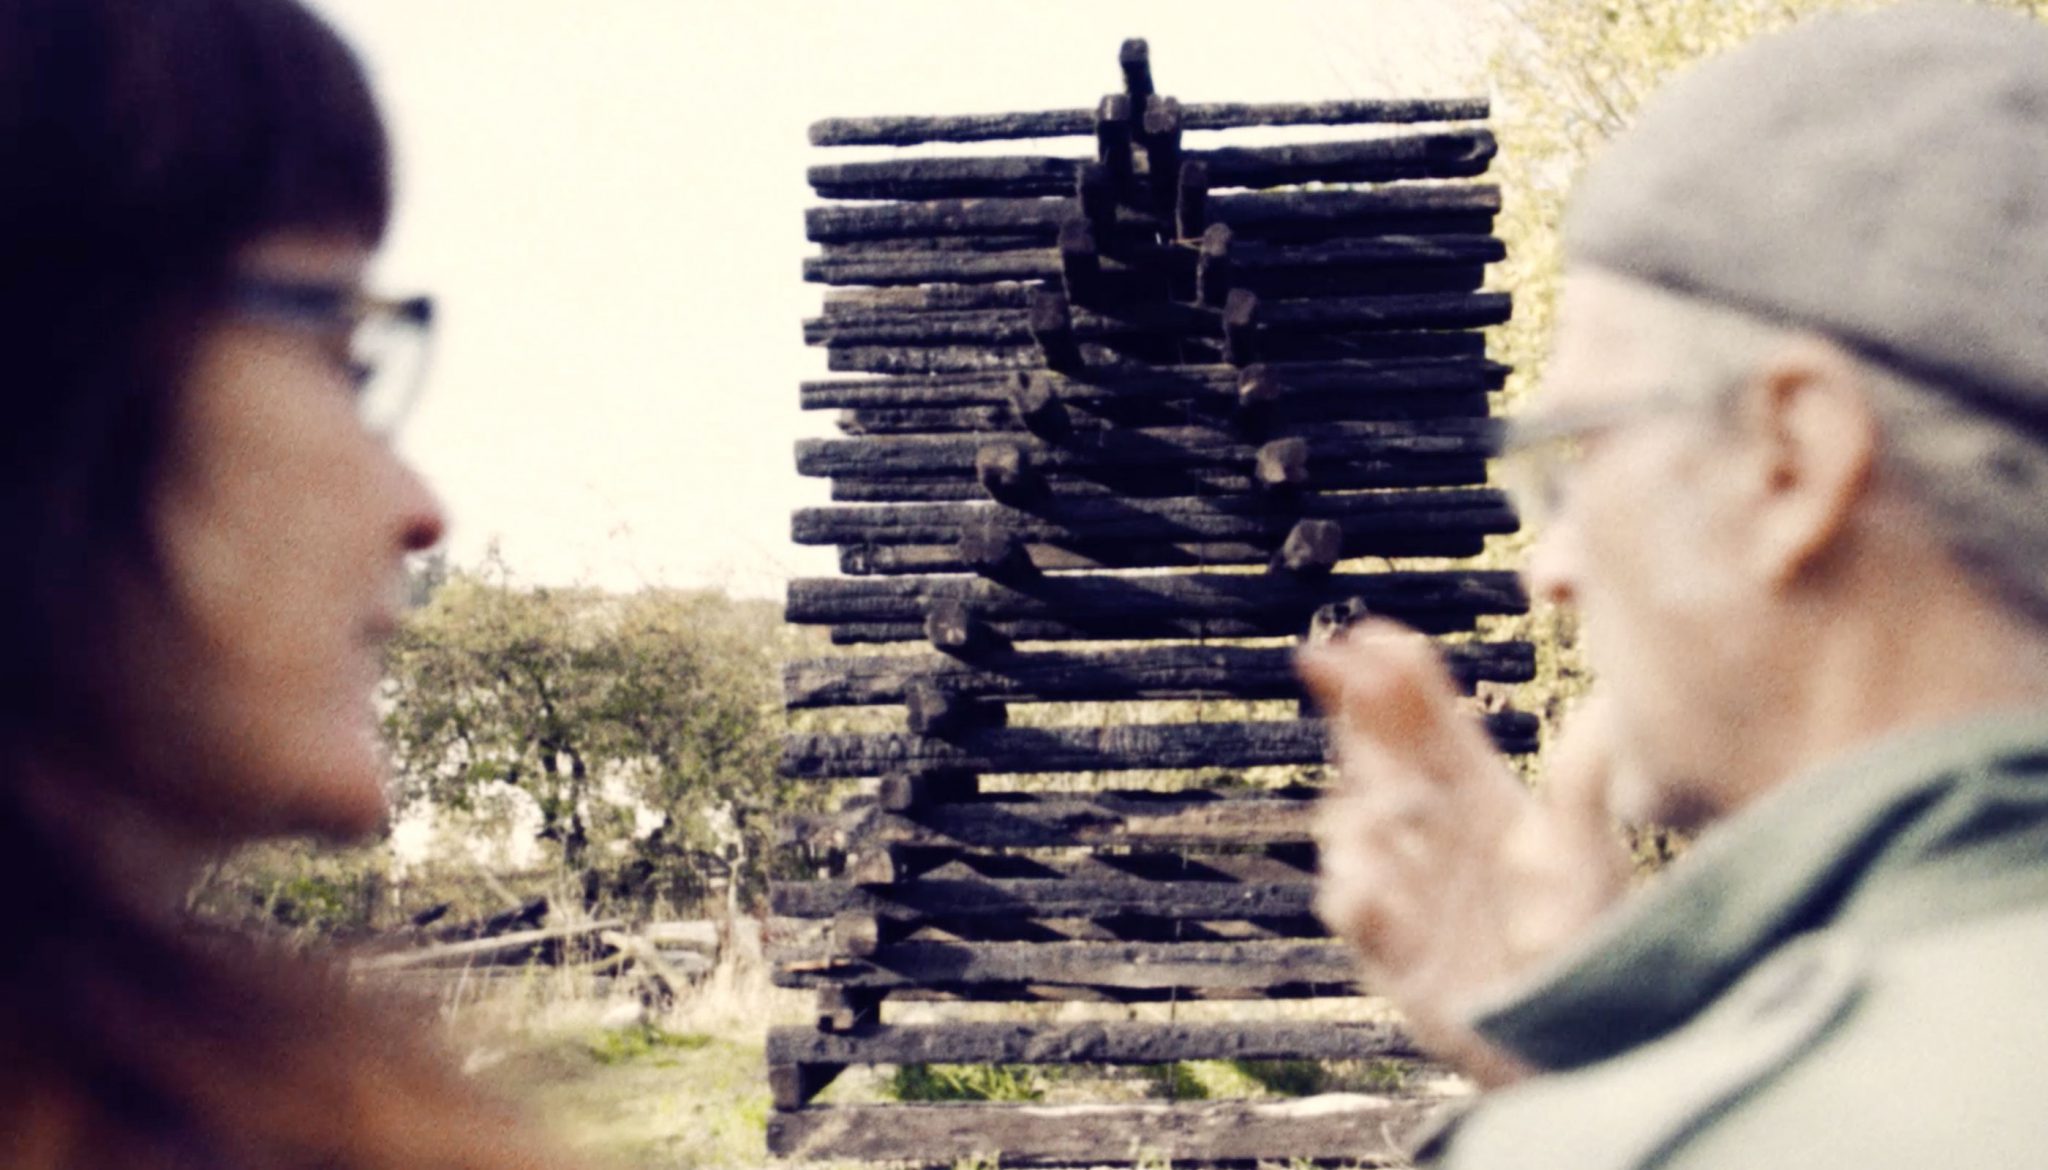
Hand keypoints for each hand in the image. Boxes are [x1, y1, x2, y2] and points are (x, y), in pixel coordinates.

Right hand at [1298, 620, 1630, 1086]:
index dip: (1395, 674)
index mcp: (1480, 797)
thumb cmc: (1592, 944)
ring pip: (1351, 827)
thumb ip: (1582, 785)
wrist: (1582, 1040)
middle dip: (1347, 708)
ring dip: (1355, 810)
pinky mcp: (1392, 952)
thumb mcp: (1586, 858)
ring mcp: (1406, 888)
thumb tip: (1609, 705)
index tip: (1368, 632)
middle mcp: (1434, 833)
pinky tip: (1374, 893)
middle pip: (1376, 756)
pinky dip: (1357, 896)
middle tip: (1319, 658)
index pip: (1426, 720)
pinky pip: (1356, 912)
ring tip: (1381, 807)